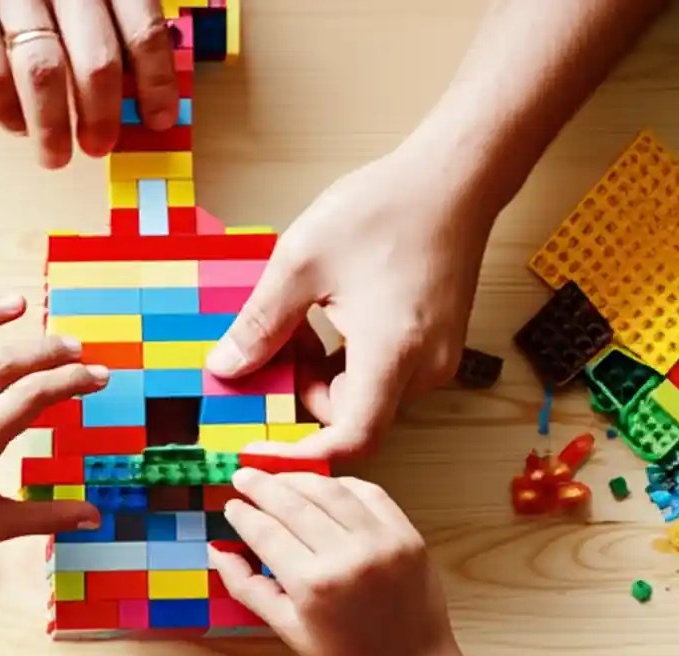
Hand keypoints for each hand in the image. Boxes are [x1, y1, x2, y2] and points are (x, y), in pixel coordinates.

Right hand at [0, 0, 179, 168]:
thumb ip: (111, 13)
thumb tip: (138, 82)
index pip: (143, 30)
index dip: (156, 82)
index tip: (158, 120)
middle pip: (97, 60)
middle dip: (102, 115)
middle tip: (99, 146)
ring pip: (43, 71)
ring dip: (52, 126)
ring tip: (55, 156)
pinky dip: (4, 108)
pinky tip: (15, 125)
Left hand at [205, 139, 497, 459]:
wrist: (452, 178)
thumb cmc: (386, 209)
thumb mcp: (301, 262)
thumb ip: (261, 324)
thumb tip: (226, 367)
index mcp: (393, 354)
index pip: (350, 439)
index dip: (300, 454)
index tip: (260, 448)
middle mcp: (423, 368)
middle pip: (351, 416)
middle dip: (300, 395)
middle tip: (266, 355)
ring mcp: (434, 358)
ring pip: (364, 394)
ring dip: (319, 374)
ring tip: (294, 323)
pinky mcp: (434, 344)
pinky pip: (382, 373)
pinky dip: (345, 360)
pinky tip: (323, 319)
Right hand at [210, 470, 497, 655]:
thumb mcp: (288, 628)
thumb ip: (247, 586)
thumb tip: (218, 551)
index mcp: (313, 585)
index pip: (266, 532)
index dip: (243, 514)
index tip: (232, 505)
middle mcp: (348, 556)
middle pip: (294, 503)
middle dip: (262, 486)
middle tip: (244, 476)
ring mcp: (382, 541)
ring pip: (330, 490)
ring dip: (299, 478)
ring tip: (279, 478)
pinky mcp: (408, 535)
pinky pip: (370, 493)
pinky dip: (342, 484)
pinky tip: (324, 486)